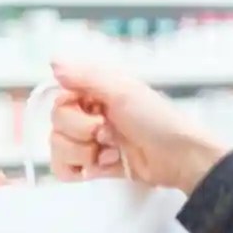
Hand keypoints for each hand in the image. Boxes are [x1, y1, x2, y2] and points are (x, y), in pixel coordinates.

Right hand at [49, 61, 231, 192]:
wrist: (179, 158)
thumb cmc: (157, 120)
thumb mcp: (123, 91)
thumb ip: (86, 77)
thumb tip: (53, 63)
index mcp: (95, 93)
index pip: (59, 100)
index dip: (71, 111)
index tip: (93, 112)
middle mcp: (90, 115)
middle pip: (57, 125)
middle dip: (81, 132)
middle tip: (108, 133)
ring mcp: (91, 142)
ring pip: (58, 148)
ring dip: (84, 152)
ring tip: (111, 151)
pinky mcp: (94, 166)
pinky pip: (65, 169)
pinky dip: (81, 169)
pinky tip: (104, 164)